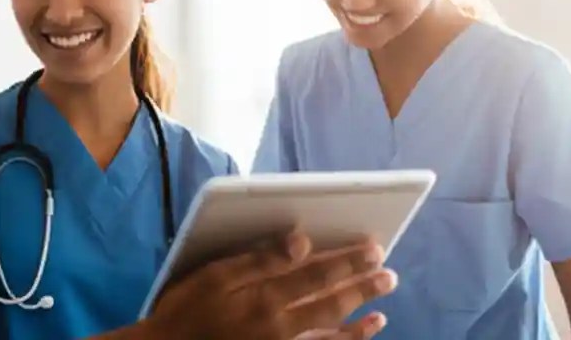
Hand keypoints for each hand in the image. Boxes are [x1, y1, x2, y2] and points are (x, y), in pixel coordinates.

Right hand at [146, 232, 396, 339]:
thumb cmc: (183, 313)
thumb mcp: (212, 277)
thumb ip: (258, 259)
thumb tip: (301, 240)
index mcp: (263, 298)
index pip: (316, 275)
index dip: (347, 260)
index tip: (373, 248)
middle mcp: (279, 327)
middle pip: (329, 303)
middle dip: (361, 286)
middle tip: (388, 272)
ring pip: (330, 335)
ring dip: (359, 321)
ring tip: (382, 308)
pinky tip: (359, 334)